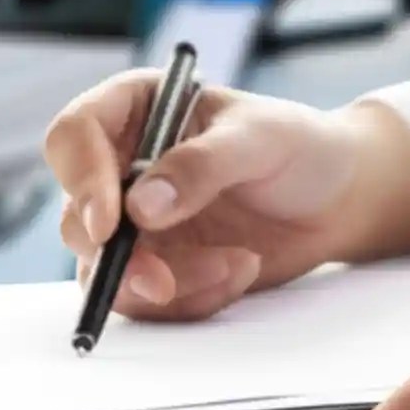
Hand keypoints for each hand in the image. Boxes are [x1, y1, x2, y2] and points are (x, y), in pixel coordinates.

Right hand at [42, 68, 409, 320]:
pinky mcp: (153, 266)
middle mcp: (118, 166)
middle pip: (76, 217)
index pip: (73, 136)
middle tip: (161, 280)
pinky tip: (236, 271)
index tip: (110, 222)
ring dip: (165, 284)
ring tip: (233, 265)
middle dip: (118, 257)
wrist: (335, 200)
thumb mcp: (260, 138)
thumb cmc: (299, 146)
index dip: (80, 178)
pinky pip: (144, 300)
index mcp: (132, 109)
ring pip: (104, 269)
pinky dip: (190, 299)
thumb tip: (141, 205)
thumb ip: (200, 165)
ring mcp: (132, 222)